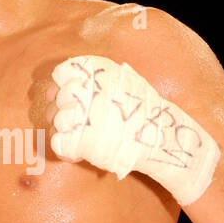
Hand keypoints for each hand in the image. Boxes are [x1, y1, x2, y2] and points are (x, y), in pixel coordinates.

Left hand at [45, 53, 220, 206]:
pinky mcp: (78, 142)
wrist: (166, 140)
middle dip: (66, 109)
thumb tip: (70, 78)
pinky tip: (82, 151)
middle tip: (84, 120)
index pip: (62, 72)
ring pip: (57, 120)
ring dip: (67, 129)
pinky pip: (58, 144)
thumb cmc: (149, 112)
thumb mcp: (129, 82)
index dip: (66, 86)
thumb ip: (103, 78)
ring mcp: (80, 117)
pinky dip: (67, 149)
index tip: (77, 97)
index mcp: (98, 71)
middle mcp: (86, 90)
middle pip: (58, 97)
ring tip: (86, 136)